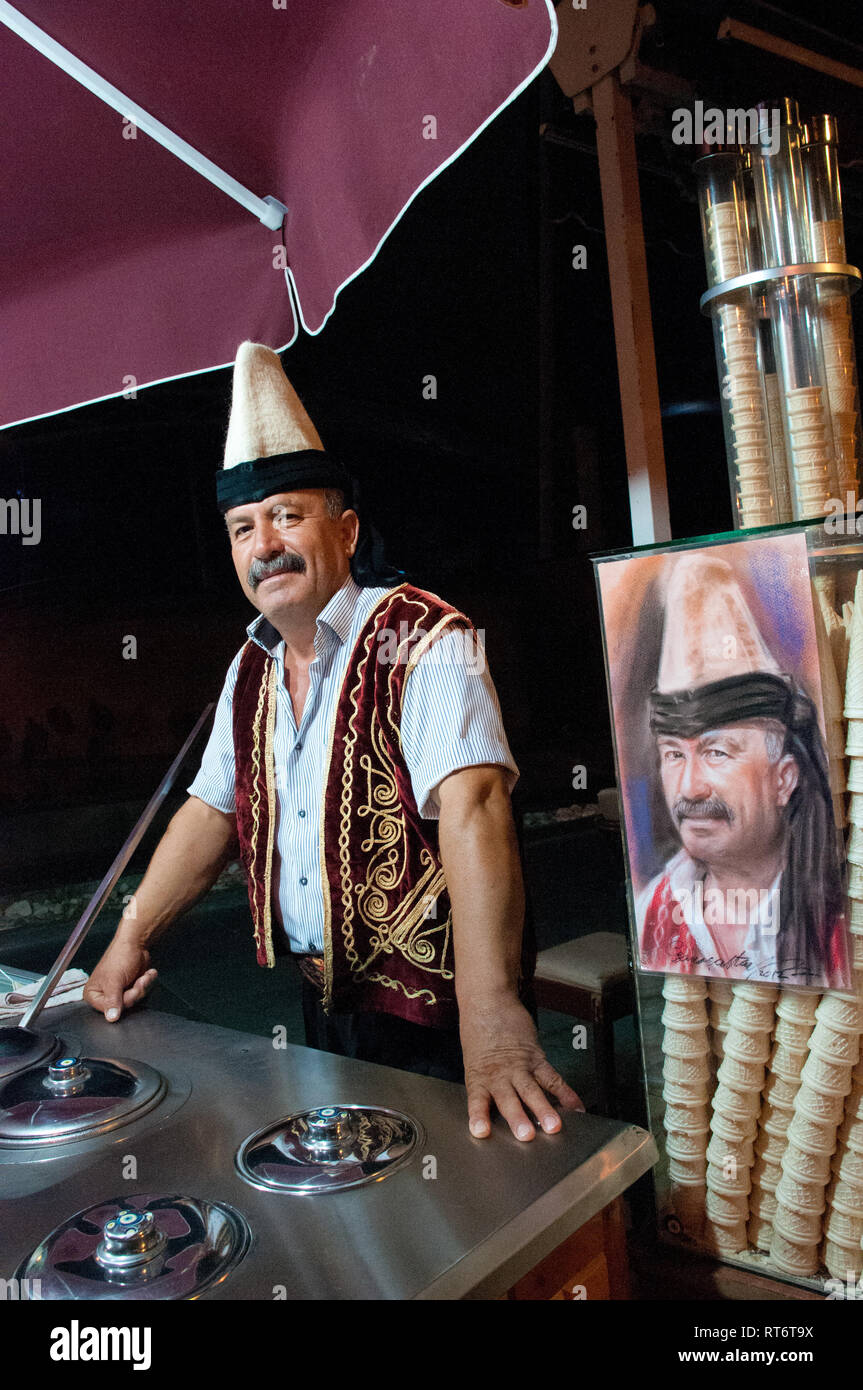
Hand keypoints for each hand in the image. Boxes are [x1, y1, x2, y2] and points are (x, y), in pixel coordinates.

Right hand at [83, 935, 156, 1021]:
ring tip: (141, 976)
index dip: (122, 1001)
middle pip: (124, 1007)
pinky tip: (145, 975)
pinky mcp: (131, 989)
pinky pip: (142, 995)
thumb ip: (112, 1000)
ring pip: (135, 1001)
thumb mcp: (114, 980)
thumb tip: (111, 1017)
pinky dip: (147, 984)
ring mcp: (119, 992)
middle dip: (135, 992)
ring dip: (143, 987)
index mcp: (93, 994)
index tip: (126, 990)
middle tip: (136, 981)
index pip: (108, 1010)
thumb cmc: (120, 956)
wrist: (136, 943)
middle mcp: (104, 995)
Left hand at [460, 992, 584, 1140]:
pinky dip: (566, 1093)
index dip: (478, 1116)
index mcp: (479, 1078)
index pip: (477, 1100)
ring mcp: (519, 1066)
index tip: (480, 1131)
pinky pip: (553, 1078)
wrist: (488, 1002)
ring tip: (554, 1126)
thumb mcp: (474, 1063)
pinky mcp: (536, 1056)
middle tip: (526, 1135)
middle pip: (509, 1099)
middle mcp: (499, 1075)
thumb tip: (495, 1115)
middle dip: (518, 1118)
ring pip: (533, 1090)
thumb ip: (486, 1087)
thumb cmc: (478, 1034)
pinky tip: (576, 1107)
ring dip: (544, 1109)